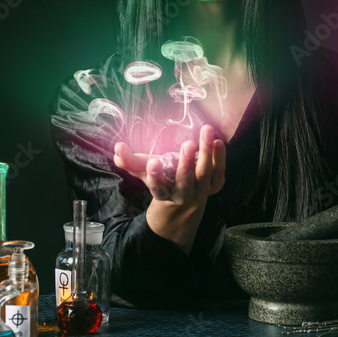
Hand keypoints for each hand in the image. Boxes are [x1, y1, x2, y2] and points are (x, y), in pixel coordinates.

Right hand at [113, 124, 225, 252]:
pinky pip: (218, 174)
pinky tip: (219, 142)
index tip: (153, 162)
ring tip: (207, 131)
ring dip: (206, 153)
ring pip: (204, 174)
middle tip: (188, 143)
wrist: (185, 204)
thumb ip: (130, 161)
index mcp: (163, 193)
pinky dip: (220, 159)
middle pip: (185, 181)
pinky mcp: (213, 186)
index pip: (158, 188)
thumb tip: (117, 148)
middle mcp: (182, 194)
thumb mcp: (145, 173)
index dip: (156, 176)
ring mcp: (200, 191)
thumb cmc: (163, 181)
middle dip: (186, 163)